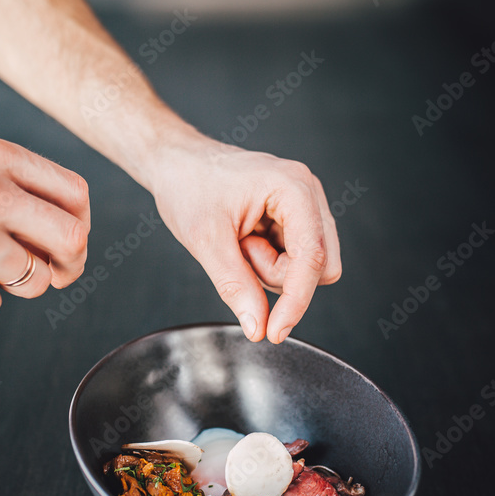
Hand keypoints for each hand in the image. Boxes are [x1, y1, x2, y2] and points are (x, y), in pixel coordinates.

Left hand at [150, 137, 340, 343]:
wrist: (176, 163)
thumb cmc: (188, 186)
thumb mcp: (205, 240)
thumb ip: (235, 286)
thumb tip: (258, 327)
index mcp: (293, 187)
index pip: (313, 258)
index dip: (296, 301)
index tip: (275, 332)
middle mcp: (307, 192)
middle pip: (318, 266)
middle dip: (277, 273)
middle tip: (239, 251)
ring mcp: (304, 204)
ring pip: (306, 266)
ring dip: (269, 267)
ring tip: (238, 240)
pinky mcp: (294, 217)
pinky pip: (294, 259)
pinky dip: (267, 260)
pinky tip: (244, 239)